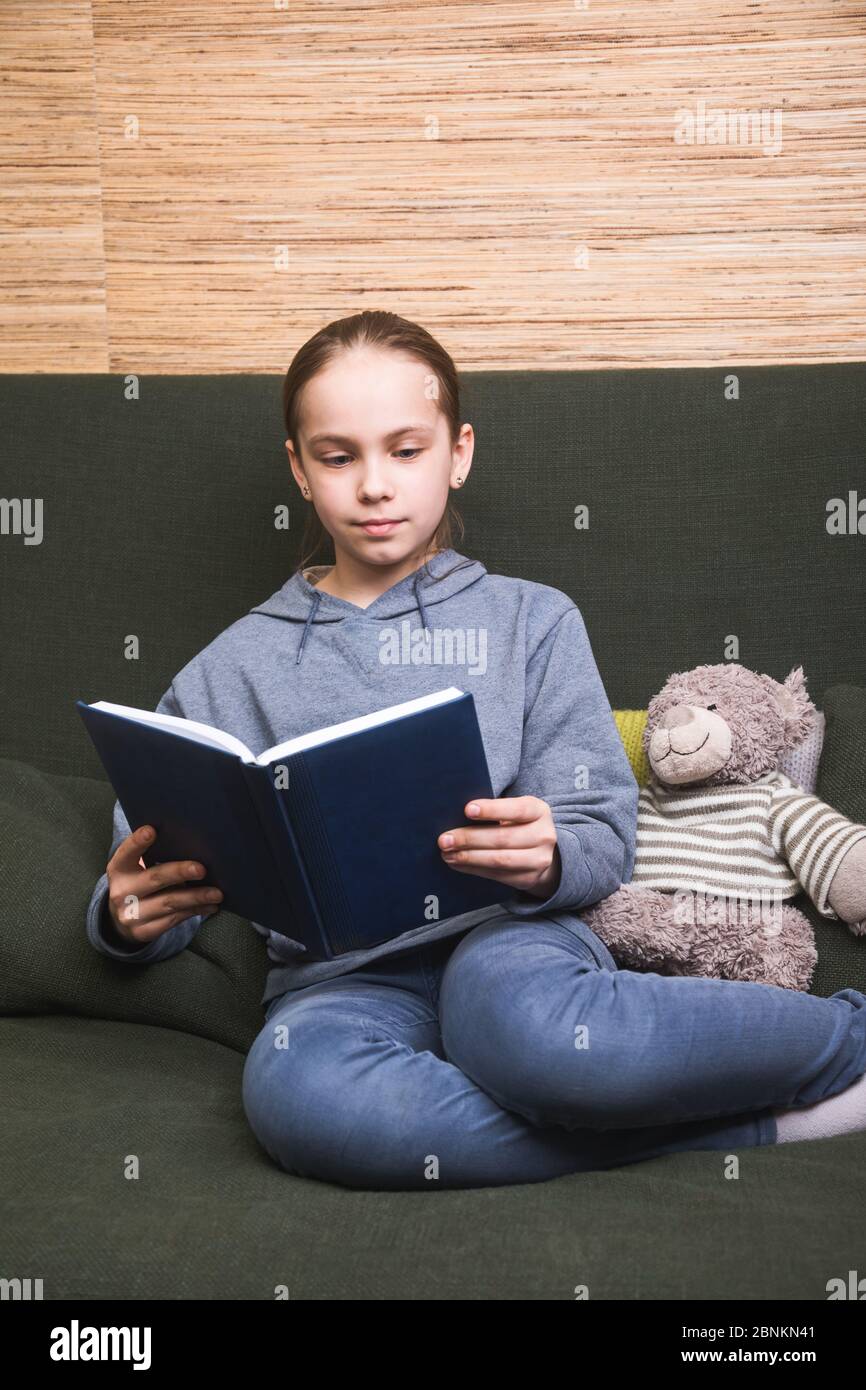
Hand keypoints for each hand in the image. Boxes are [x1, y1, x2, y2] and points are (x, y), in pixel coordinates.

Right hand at [106, 824, 222, 944]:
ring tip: (217, 893)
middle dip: (179, 872)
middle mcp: (121, 892)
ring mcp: (131, 915)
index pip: (126, 853)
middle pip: (154, 879)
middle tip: (202, 869)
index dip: (137, 842)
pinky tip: (210, 905)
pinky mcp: (144, 931)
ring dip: (196, 897)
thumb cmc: (139, 882)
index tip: (152, 830)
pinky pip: (174, 920)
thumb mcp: (135, 868)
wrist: (122, 918)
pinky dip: (195, 911)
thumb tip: (193, 843)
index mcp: (119, 869)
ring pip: (168, 903)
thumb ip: (154, 855)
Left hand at [438, 796, 560, 898]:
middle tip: (445, 839)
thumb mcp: (514, 810)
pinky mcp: (528, 879)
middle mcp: (544, 835)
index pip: (516, 809)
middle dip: (470, 838)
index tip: (467, 809)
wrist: (541, 851)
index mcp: (539, 811)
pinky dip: (473, 869)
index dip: (492, 810)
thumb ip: (494, 809)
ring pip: (499, 860)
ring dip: (469, 857)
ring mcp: (539, 860)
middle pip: (503, 838)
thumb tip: (457, 814)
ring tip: (448, 854)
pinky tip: (458, 863)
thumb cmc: (517, 823)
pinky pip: (497, 875)